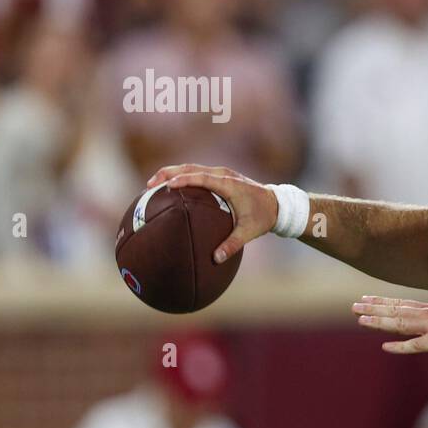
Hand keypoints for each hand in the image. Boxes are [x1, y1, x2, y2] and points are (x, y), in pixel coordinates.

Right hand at [145, 163, 278, 263]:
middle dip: (168, 173)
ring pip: (191, 167)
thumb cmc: (263, 217)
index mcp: (229, 184)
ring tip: (152, 185)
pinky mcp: (219, 176)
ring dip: (171, 173)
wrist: (277, 204)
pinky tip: (168, 188)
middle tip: (150, 185)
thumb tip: (215, 259)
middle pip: (190, 168)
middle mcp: (224, 174)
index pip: (202, 177)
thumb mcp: (250, 232)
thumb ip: (232, 245)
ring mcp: (221, 173)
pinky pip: (196, 172)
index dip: (184, 180)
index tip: (167, 186)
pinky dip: (180, 177)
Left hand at [352, 296, 427, 360]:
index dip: (381, 302)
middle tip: (354, 307)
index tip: (364, 299)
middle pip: (396, 311)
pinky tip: (385, 346)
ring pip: (401, 324)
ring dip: (380, 322)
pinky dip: (400, 346)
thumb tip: (416, 327)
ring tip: (361, 320)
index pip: (401, 304)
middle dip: (374, 309)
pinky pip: (415, 345)